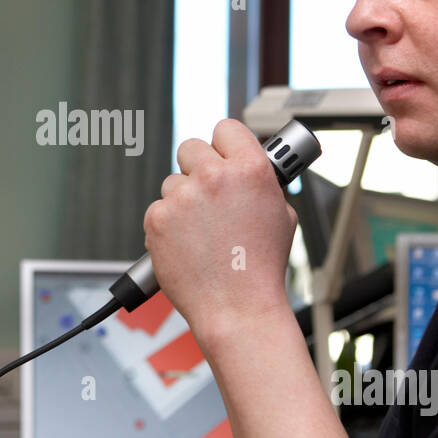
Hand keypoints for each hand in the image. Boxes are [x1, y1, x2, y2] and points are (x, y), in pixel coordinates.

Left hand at [142, 119, 297, 338]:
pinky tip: (186, 245)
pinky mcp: (156, 219)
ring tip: (201, 233)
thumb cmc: (260, 268)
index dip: (224, 143)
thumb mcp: (280, 215)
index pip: (226, 128)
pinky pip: (158, 210)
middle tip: (208, 195)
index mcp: (250, 170)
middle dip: (197, 168)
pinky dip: (167, 225)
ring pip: (172, 183)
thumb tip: (243, 168)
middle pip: (191, 147)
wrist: (237, 309)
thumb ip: (259, 183)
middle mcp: (214, 177)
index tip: (222, 153)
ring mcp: (182, 197)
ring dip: (182, 201)